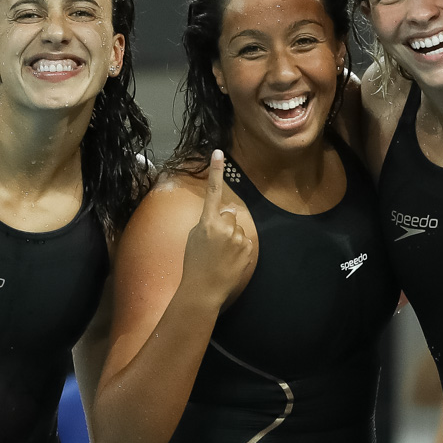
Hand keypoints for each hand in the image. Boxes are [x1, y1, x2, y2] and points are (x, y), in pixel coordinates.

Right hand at [181, 150, 255, 308]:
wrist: (203, 290)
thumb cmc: (193, 263)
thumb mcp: (194, 237)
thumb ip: (208, 221)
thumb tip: (223, 214)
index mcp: (207, 221)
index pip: (212, 190)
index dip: (216, 170)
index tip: (219, 152)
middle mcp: (225, 227)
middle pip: (229, 213)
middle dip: (224, 222)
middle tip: (213, 242)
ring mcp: (238, 238)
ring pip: (237, 228)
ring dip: (231, 237)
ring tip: (220, 254)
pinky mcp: (248, 249)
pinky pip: (244, 241)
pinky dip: (238, 248)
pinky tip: (228, 260)